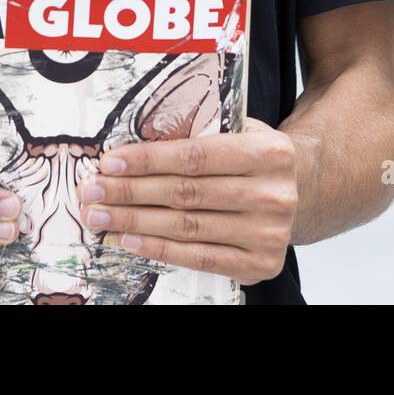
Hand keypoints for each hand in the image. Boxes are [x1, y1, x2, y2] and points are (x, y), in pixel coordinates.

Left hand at [76, 118, 298, 285]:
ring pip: (187, 228)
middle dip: (130, 192)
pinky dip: (160, 249)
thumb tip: (133, 142)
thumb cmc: (254, 155)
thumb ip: (200, 132)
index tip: (110, 162)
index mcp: (268, 151)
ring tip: (102, 217)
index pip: (195, 156)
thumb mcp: (239, 130)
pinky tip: (131, 241)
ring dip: (135, 223)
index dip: (148, 160)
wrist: (301, 189)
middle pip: (186, 194)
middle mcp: (274, 194)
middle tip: (93, 191)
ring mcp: (270, 233)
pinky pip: (199, 258)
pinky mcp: (262, 264)